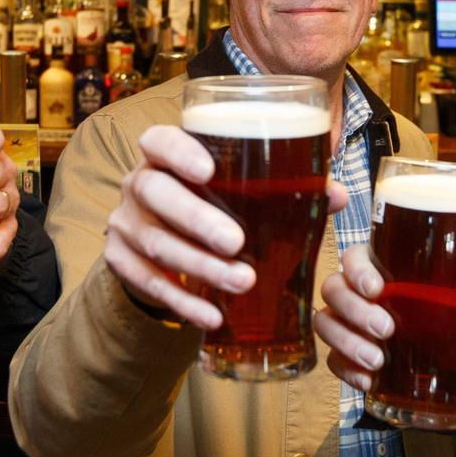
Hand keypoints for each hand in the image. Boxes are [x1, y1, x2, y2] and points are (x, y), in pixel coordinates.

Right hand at [102, 123, 347, 329]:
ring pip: (156, 244)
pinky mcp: (119, 260)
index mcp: (164, 154)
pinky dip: (183, 303)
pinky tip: (213, 315)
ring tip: (242, 281)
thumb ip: (285, 185)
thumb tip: (336, 195)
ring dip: (200, 266)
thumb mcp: (238, 187)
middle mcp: (138, 183)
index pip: (159, 141)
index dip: (179, 153)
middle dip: (196, 220)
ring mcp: (124, 223)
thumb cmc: (213, 201)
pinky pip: (148, 284)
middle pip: (156, 195)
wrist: (163, 238)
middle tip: (236, 242)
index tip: (208, 171)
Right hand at [315, 245, 455, 391]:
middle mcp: (350, 290)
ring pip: (325, 324)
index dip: (358, 271)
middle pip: (332, 290)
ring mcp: (341, 321)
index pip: (352, 258)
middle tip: (386, 329)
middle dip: (355, 310)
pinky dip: (347, 371)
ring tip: (377, 360)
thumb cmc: (433, 304)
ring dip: (347, 342)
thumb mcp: (455, 299)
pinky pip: (332, 360)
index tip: (376, 288)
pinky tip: (368, 382)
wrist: (427, 338)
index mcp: (374, 265)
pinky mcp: (340, 352)